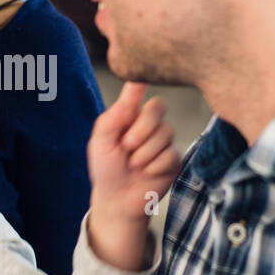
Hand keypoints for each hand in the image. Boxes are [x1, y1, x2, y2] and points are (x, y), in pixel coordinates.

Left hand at [86, 81, 181, 265]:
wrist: (118, 200)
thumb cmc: (106, 169)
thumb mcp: (100, 144)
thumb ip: (111, 120)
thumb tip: (128, 98)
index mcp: (128, 115)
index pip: (137, 92)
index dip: (142, 81)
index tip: (144, 74)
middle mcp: (148, 124)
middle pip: (157, 107)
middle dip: (142, 128)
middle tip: (127, 146)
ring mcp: (163, 141)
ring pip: (166, 133)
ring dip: (145, 153)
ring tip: (133, 164)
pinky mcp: (174, 158)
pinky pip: (171, 154)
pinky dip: (155, 166)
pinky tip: (146, 173)